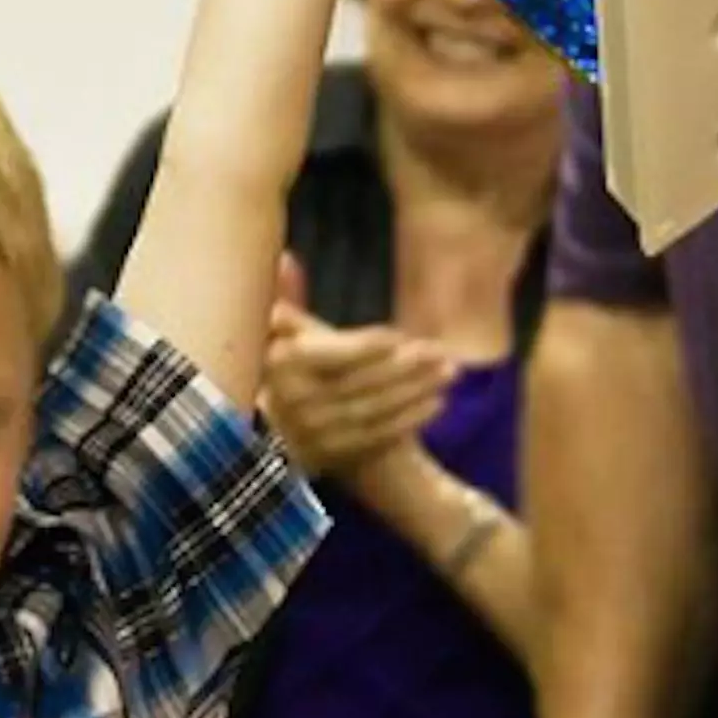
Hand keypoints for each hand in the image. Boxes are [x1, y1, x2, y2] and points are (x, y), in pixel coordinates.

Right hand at [261, 289, 454, 478]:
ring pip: (372, 410)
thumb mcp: (277, 336)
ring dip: (416, 391)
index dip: (369, 346)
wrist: (268, 441)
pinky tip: (436, 404)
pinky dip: (409, 421)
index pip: (334, 355)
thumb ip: (285, 300)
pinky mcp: (330, 459)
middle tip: (442, 353)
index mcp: (280, 366)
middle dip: (406, 367)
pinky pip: (376, 438)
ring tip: (450, 373)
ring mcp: (311, 435)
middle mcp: (293, 403)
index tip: (403, 337)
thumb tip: (285, 258)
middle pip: (360, 382)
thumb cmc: (281, 374)